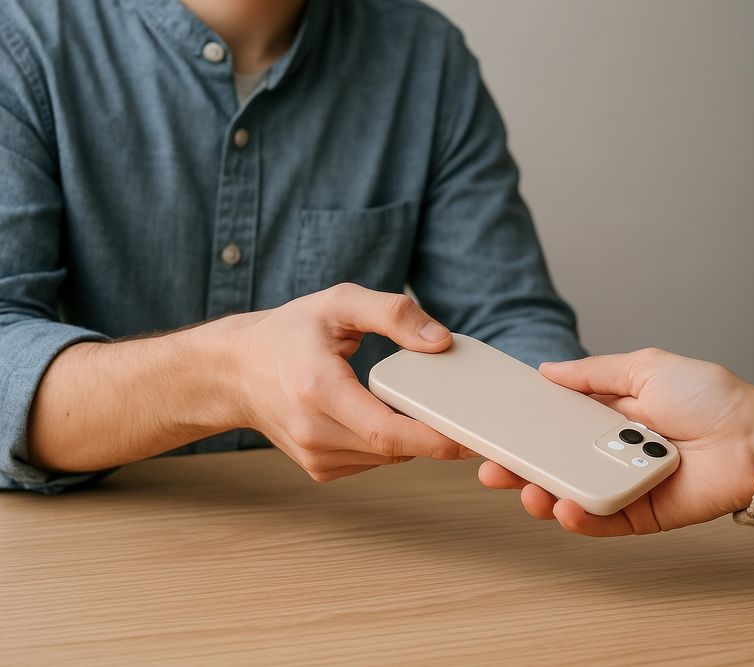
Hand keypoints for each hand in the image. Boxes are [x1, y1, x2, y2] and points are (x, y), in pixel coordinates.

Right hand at [229, 283, 474, 481]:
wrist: (234, 371)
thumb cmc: (288, 332)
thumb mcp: (339, 303)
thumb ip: (393, 314)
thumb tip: (441, 342)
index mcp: (318, 389)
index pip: (386, 431)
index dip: (434, 440)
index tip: (471, 436)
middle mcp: (313, 430)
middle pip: (393, 450)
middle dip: (435, 437)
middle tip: (469, 417)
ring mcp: (314, 456)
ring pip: (387, 458)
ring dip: (412, 439)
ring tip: (425, 407)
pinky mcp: (318, 468)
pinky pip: (371, 461)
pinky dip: (388, 443)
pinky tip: (386, 415)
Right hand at [478, 349, 753, 534]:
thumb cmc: (710, 397)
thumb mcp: (645, 368)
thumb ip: (594, 374)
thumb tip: (547, 371)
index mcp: (609, 415)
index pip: (554, 426)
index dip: (525, 431)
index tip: (494, 432)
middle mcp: (611, 452)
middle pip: (555, 465)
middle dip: (521, 469)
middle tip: (493, 470)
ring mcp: (624, 484)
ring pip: (572, 495)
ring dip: (543, 496)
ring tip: (527, 492)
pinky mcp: (643, 515)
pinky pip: (605, 521)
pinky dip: (581, 518)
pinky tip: (562, 509)